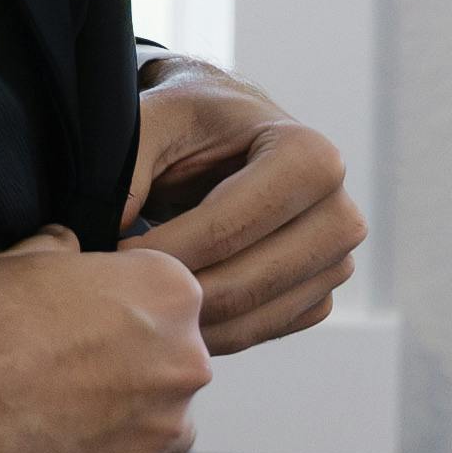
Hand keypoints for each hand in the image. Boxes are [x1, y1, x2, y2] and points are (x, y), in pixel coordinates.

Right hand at [0, 226, 212, 452]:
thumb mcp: (26, 256)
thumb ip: (67, 250)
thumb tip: (69, 247)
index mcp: (170, 294)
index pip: (171, 298)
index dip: (127, 307)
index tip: (92, 319)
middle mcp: (186, 363)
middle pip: (175, 365)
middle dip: (134, 368)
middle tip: (72, 369)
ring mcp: (162, 429)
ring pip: (162, 426)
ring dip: (129, 421)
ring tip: (68, 414)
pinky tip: (54, 448)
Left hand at [124, 60, 365, 352]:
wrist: (232, 134)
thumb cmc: (192, 122)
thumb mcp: (153, 120)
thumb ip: (126, 169)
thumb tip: (112, 231)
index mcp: (310, 157)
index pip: (230, 226)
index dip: (166, 248)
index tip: (113, 256)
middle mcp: (340, 212)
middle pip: (248, 280)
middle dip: (177, 291)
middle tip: (121, 290)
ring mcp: (337, 259)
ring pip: (257, 314)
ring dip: (191, 320)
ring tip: (137, 303)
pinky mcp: (321, 293)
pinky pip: (265, 330)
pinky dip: (214, 332)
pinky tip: (171, 312)